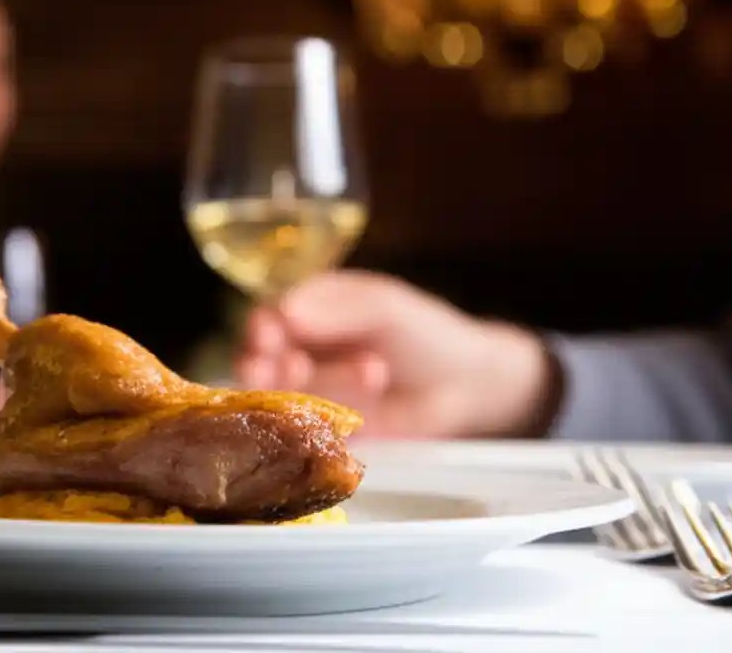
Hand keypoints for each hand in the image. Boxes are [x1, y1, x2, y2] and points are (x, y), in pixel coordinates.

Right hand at [236, 271, 558, 438]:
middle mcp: (303, 347)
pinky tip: (360, 410)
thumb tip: (284, 312)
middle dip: (265, 363)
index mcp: (312, 306)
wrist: (470, 387)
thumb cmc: (429, 334)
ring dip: (308, 386)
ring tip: (366, 376)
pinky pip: (304, 425)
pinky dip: (318, 419)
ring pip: (283, 392)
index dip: (262, 326)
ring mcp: (312, 388)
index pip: (270, 314)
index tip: (267, 337)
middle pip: (261, 357)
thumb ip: (338, 311)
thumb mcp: (386, 308)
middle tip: (290, 368)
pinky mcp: (326, 425)